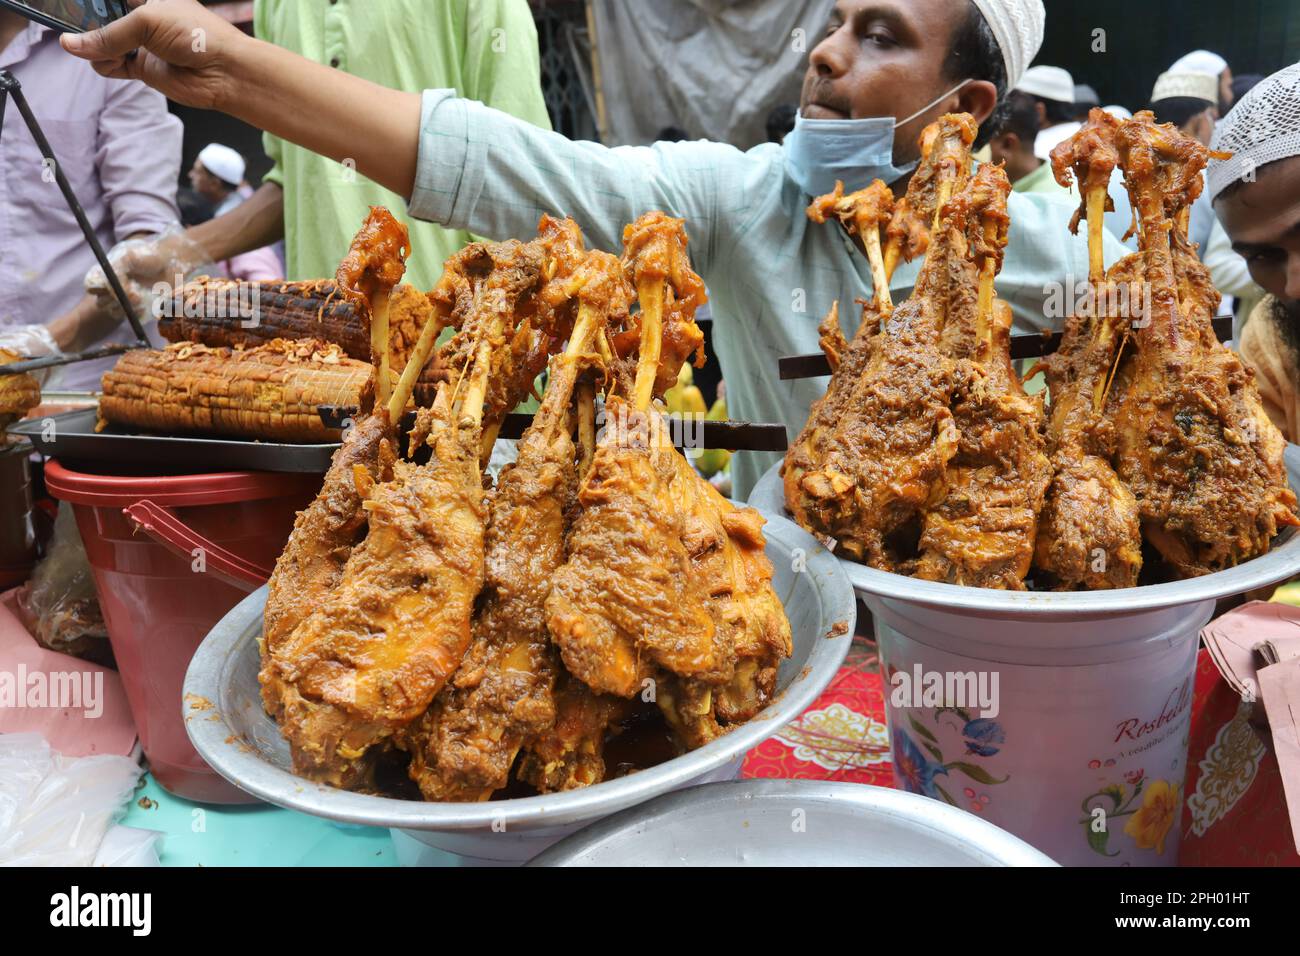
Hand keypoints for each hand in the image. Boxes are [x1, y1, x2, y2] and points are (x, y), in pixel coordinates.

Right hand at [59, 0, 249, 111]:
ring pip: (102, 43)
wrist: (225, 72)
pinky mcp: (143, 68)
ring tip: (104, 48)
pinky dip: (104, 65)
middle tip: (76, 26)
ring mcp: (142, 44)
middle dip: (88, 23)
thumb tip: (72, 44)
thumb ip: (109, 33)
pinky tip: (108, 63)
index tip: (74, 6)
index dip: (93, 3)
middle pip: (101, 18)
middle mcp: (143, 18)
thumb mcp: (148, 21)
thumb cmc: (198, 35)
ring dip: (96, 46)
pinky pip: (111, 65)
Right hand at [84, 228, 214, 320]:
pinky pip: (133, 319)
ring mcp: (125, 303)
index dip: (97, 288)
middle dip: (113, 300)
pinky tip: (147, 305)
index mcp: (105, 276)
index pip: (91, 287)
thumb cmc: (147, 257)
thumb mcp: (128, 257)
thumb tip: (115, 290)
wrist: (170, 263)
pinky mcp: (139, 312)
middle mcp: (112, 291)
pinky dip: (139, 314)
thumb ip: (117, 271)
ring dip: (126, 307)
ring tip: (141, 296)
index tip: (110, 285)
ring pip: (115, 312)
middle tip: (132, 294)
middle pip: (101, 303)